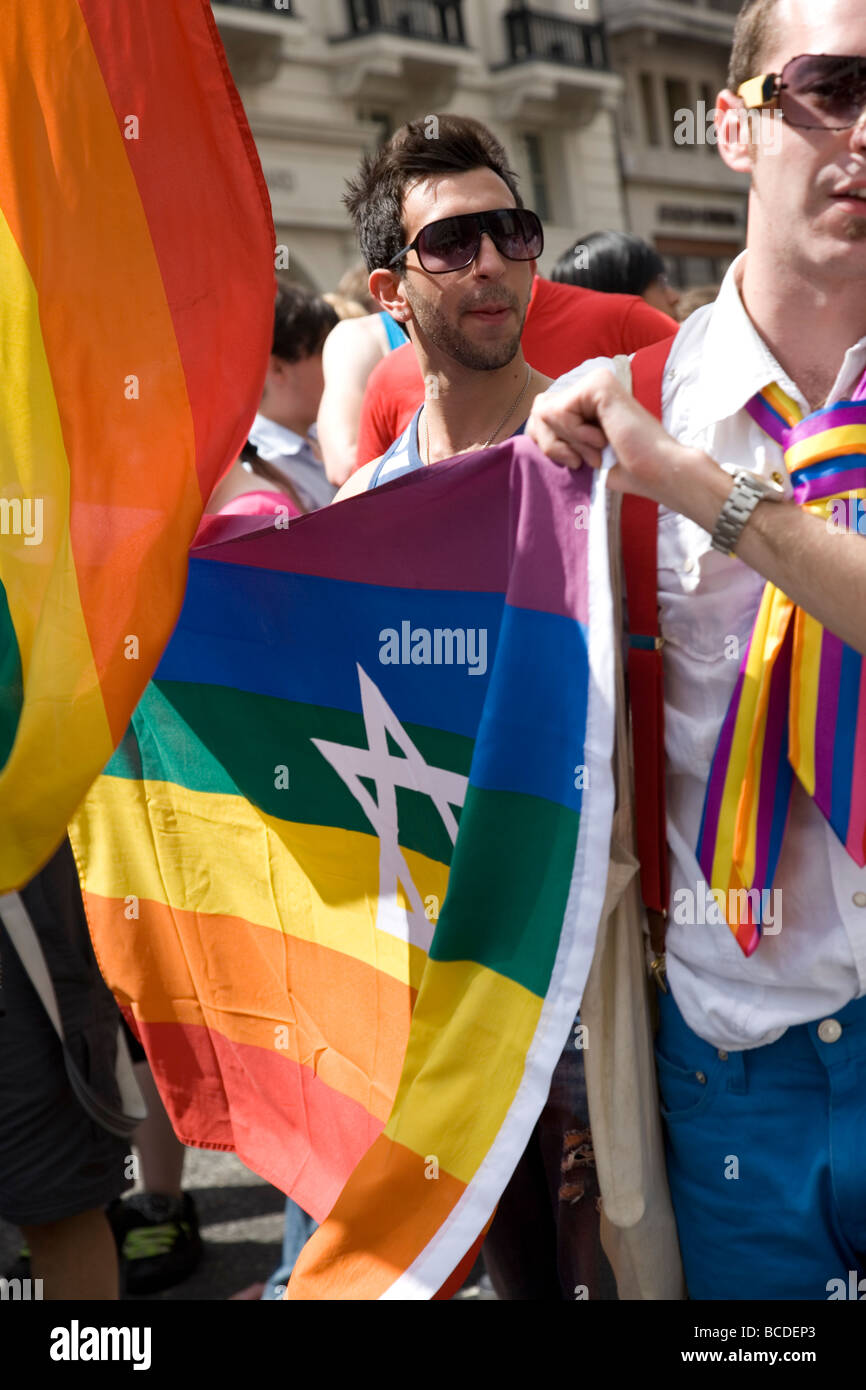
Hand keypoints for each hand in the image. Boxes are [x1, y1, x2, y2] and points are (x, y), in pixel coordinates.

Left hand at [526, 367, 711, 508]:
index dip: (547, 443)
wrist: (655, 472)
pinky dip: (576, 436)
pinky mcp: (598, 384)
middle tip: (582, 459)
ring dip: (568, 443)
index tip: (575, 461)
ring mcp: (594, 380)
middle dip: (552, 444)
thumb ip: (555, 434)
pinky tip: (603, 439)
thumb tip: (528, 426)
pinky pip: (559, 411)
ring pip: (544, 412)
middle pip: (537, 411)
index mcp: (585, 400)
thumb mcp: (578, 452)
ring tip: (598, 450)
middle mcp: (589, 385)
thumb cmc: (623, 469)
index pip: (539, 415)